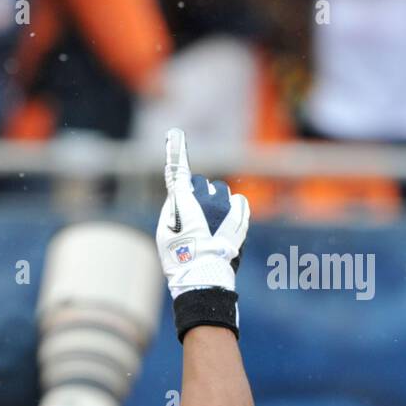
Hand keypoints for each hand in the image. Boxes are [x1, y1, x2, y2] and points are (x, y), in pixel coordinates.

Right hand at [154, 129, 250, 297]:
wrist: (202, 271)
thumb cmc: (178, 255)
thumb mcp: (164, 230)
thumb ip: (173, 206)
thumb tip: (181, 194)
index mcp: (183, 198)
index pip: (178, 170)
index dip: (175, 151)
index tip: (174, 134)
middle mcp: (206, 196)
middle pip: (201, 184)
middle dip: (197, 195)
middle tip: (193, 219)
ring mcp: (225, 205)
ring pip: (220, 192)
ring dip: (215, 202)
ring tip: (210, 226)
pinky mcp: (240, 215)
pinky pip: (238, 202)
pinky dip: (232, 208)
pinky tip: (225, 223)